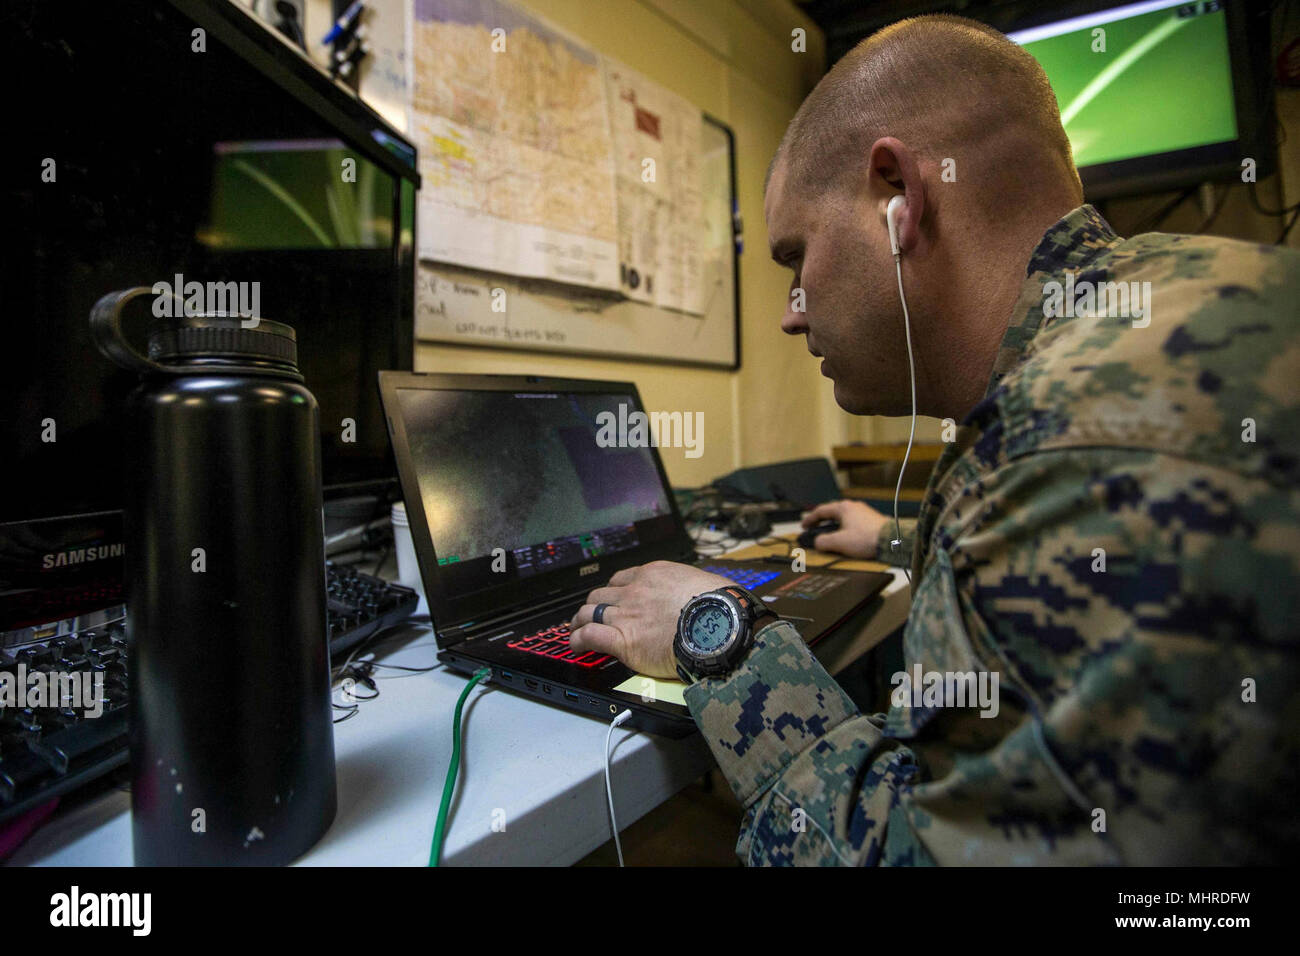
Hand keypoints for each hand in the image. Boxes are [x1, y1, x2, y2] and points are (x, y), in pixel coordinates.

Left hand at [569, 561, 733, 677]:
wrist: (718, 625)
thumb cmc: (719, 607)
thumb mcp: (704, 582)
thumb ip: (690, 586)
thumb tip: (700, 594)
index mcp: (653, 574)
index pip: (622, 579)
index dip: (614, 590)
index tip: (614, 598)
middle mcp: (635, 592)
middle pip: (601, 594)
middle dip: (594, 604)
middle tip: (592, 614)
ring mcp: (626, 615)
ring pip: (589, 612)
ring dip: (580, 620)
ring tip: (576, 628)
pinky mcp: (623, 640)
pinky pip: (589, 635)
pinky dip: (578, 639)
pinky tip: (577, 645)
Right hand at [800, 499, 889, 557]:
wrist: (891, 541)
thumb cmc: (868, 539)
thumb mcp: (839, 542)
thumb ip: (823, 542)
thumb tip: (818, 542)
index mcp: (843, 508)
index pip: (821, 511)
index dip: (810, 519)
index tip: (804, 525)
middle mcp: (854, 507)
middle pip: (832, 513)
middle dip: (822, 522)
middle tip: (815, 529)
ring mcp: (864, 513)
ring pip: (844, 518)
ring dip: (834, 526)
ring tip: (830, 535)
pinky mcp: (872, 521)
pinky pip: (853, 523)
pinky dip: (845, 529)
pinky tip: (847, 538)